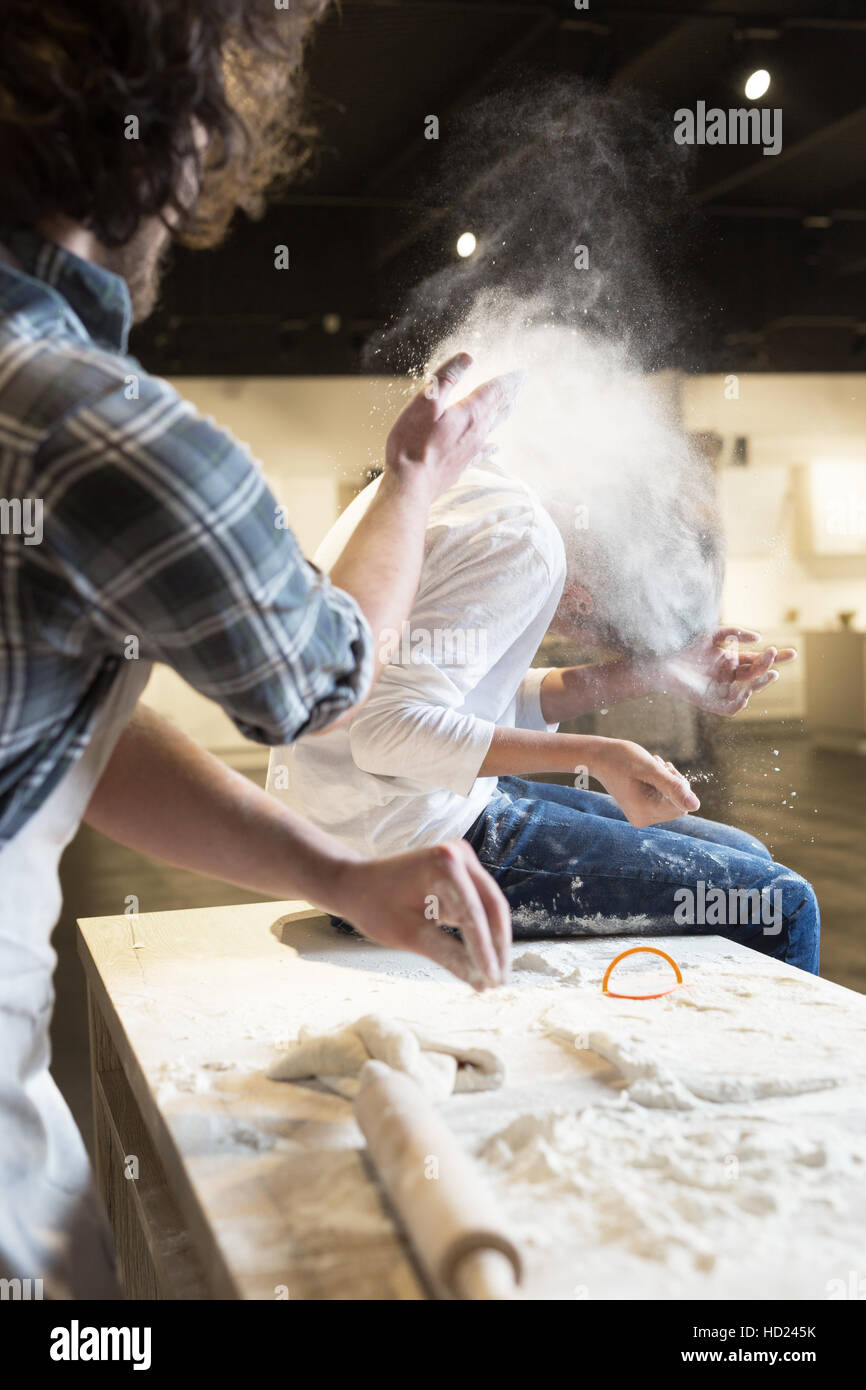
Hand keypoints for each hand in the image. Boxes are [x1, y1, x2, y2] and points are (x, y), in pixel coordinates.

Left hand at [332, 841, 510, 990]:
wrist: (357, 884)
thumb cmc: (375, 906)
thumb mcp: (409, 935)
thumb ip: (448, 956)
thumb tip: (481, 982)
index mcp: (444, 864)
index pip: (472, 915)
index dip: (485, 952)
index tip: (491, 982)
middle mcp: (459, 854)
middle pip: (491, 907)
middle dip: (497, 948)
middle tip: (499, 984)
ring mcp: (464, 860)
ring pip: (491, 907)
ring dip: (494, 941)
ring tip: (495, 978)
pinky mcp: (464, 871)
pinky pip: (481, 904)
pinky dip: (483, 931)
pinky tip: (486, 959)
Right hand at [385, 352, 523, 500]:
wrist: (410, 485)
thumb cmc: (412, 443)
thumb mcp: (426, 402)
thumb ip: (447, 378)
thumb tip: (467, 357)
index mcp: (469, 413)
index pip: (495, 391)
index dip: (508, 381)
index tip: (522, 374)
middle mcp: (476, 432)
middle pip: (498, 408)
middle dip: (509, 394)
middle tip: (520, 384)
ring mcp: (471, 450)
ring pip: (493, 427)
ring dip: (502, 413)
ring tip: (512, 405)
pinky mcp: (462, 465)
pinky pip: (482, 452)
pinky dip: (490, 446)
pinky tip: (495, 447)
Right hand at [591, 739, 699, 828]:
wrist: (600, 757)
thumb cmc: (622, 759)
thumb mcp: (651, 769)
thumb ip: (673, 787)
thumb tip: (696, 806)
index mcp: (645, 812)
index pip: (682, 806)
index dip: (678, 785)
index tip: (663, 769)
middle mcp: (643, 820)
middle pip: (678, 806)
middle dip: (673, 784)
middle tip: (658, 766)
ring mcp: (641, 817)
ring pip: (671, 803)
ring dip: (667, 784)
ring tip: (651, 769)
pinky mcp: (641, 812)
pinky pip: (662, 802)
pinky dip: (660, 787)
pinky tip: (648, 775)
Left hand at [665, 626, 796, 715]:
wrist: (662, 662)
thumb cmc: (686, 647)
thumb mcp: (713, 634)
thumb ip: (735, 633)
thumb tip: (760, 639)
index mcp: (732, 662)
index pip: (757, 660)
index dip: (775, 657)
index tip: (792, 652)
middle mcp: (729, 677)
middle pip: (755, 674)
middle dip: (768, 666)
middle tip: (775, 656)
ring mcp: (722, 691)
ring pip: (747, 691)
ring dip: (759, 683)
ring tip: (770, 673)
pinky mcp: (711, 703)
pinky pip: (731, 707)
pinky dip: (740, 702)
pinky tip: (746, 693)